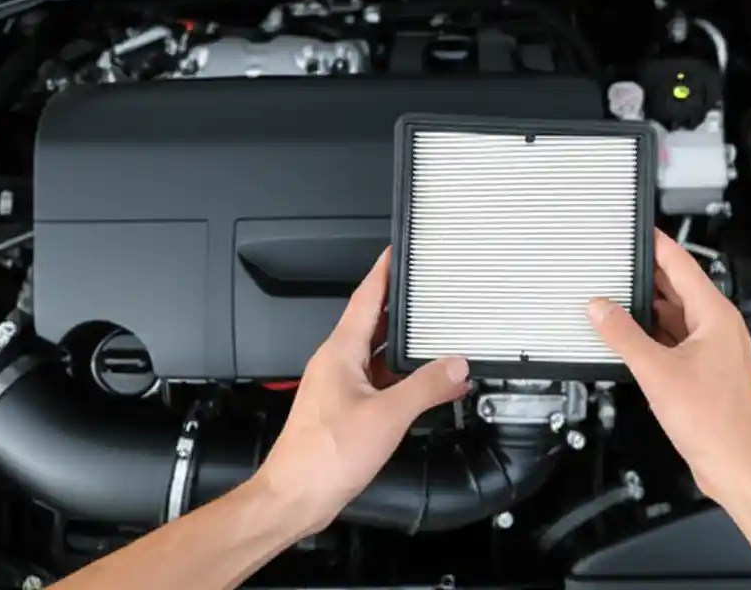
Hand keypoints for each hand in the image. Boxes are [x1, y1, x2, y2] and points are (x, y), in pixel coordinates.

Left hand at [253, 248, 469, 537]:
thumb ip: (426, 387)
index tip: (395, 252)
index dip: (382, 272)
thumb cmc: (322, 458)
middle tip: (425, 293)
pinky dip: (401, 381)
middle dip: (401, 310)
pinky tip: (422, 390)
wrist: (294, 497)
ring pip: (376, 357)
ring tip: (435, 341)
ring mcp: (337, 389)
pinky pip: (376, 383)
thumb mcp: (387, 416)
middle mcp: (335, 365)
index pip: (364, 298)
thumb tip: (455, 366)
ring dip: (403, 350)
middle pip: (372, 325)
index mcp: (339, 353)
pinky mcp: (342, 412)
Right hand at [587, 230, 750, 501]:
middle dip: (647, 277)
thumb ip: (624, 336)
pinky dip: (654, 335)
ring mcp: (715, 350)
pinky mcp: (707, 371)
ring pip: (677, 316)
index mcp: (716, 317)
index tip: (639, 230)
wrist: (734, 463)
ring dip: (648, 309)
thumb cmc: (713, 422)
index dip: (659, 244)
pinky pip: (677, 340)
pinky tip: (632, 339)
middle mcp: (719, 328)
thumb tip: (601, 308)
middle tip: (617, 264)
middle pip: (679, 289)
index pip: (683, 265)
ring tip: (616, 301)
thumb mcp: (656, 372)